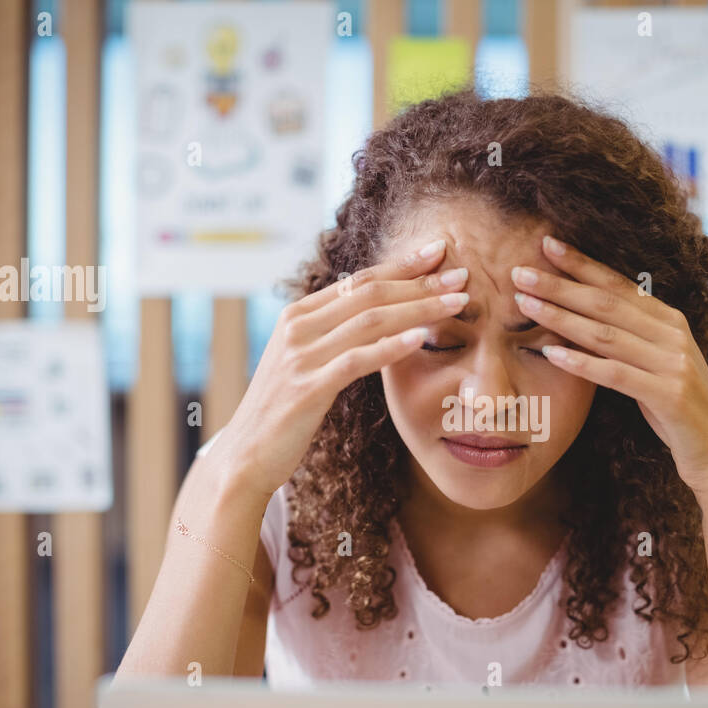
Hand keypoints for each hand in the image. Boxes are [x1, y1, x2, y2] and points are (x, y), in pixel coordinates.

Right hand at [213, 237, 470, 501]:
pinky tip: (419, 340)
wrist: (246, 454)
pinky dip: (389, 348)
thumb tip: (382, 317)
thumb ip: (335, 336)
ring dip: (418, 309)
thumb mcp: (307, 361)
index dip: (402, 265)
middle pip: (368, 293)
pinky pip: (355, 361)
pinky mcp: (307, 389)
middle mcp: (297, 327)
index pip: (358, 280)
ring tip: (456, 303)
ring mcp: (300, 357)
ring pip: (369, 321)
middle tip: (461, 276)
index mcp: (299, 314)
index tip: (440, 253)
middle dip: (419, 282)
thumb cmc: (285, 410)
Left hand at [511, 235, 707, 499]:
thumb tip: (579, 317)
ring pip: (606, 334)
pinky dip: (582, 363)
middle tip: (520, 272)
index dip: (581, 263)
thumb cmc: (677, 411)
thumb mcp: (653, 366)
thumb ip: (627, 340)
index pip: (618, 284)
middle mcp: (673, 334)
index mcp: (669, 320)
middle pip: (606, 303)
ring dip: (562, 317)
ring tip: (525, 305)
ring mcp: (674, 363)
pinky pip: (616, 375)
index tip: (545, 244)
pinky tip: (552, 353)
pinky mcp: (670, 395)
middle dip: (560, 285)